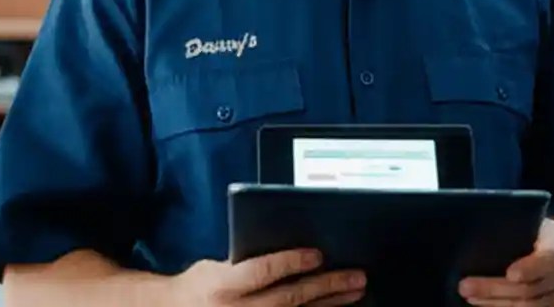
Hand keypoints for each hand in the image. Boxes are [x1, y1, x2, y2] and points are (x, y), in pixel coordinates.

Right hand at [170, 248, 365, 305]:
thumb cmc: (199, 286)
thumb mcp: (215, 268)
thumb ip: (247, 263)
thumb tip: (289, 253)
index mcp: (224, 287)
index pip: (263, 272)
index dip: (292, 262)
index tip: (318, 253)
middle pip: (289, 299)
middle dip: (326, 286)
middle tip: (355, 275)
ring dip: (330, 304)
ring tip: (354, 291)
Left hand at [458, 219, 553, 305]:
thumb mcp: (547, 226)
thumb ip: (523, 230)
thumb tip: (481, 233)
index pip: (549, 259)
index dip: (531, 268)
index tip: (511, 274)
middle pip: (532, 289)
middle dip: (495, 289)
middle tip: (465, 286)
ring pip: (531, 306)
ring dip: (496, 304)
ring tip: (471, 297)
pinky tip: (488, 306)